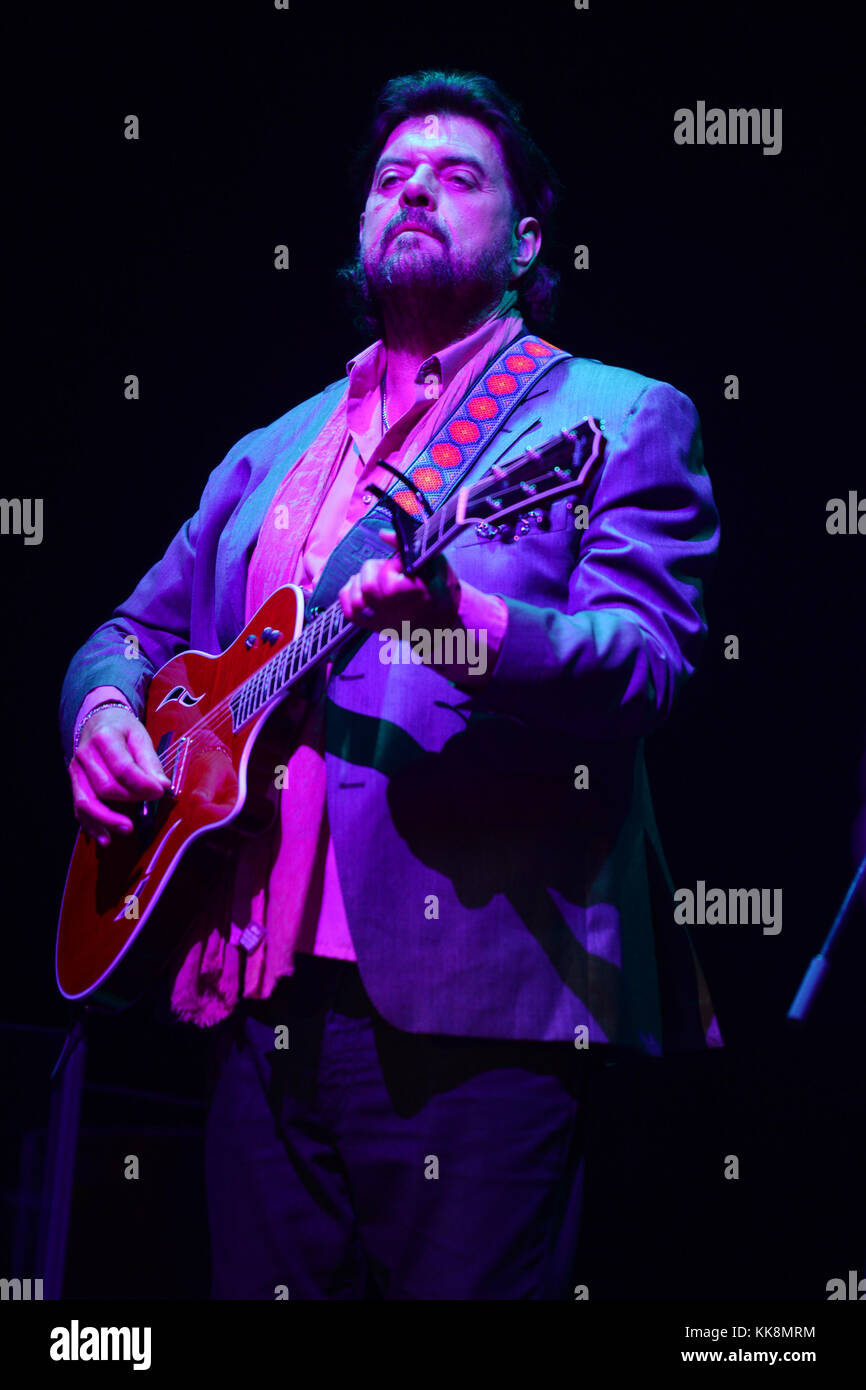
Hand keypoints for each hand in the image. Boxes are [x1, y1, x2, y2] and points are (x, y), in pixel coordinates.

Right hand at [69, 706, 169, 845]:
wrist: (98, 721)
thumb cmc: (122, 729)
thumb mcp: (140, 736)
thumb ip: (151, 761)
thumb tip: (163, 786)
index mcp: (104, 738)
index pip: (123, 767)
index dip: (142, 784)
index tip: (160, 792)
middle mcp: (85, 754)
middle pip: (107, 786)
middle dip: (131, 798)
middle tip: (152, 801)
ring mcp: (76, 770)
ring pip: (87, 801)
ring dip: (107, 819)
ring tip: (128, 829)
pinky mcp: (74, 783)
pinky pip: (79, 808)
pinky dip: (91, 825)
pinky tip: (105, 838)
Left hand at [338, 530, 460, 630]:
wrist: (440, 623)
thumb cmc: (438, 589)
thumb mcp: (433, 563)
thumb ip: (406, 546)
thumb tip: (383, 534)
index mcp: (415, 595)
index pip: (389, 575)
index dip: (393, 566)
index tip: (403, 567)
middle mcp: (396, 611)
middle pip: (368, 586)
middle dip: (373, 570)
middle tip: (386, 570)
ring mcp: (382, 621)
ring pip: (356, 599)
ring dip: (360, 582)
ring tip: (375, 579)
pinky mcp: (371, 626)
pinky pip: (348, 610)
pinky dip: (350, 595)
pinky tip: (361, 589)